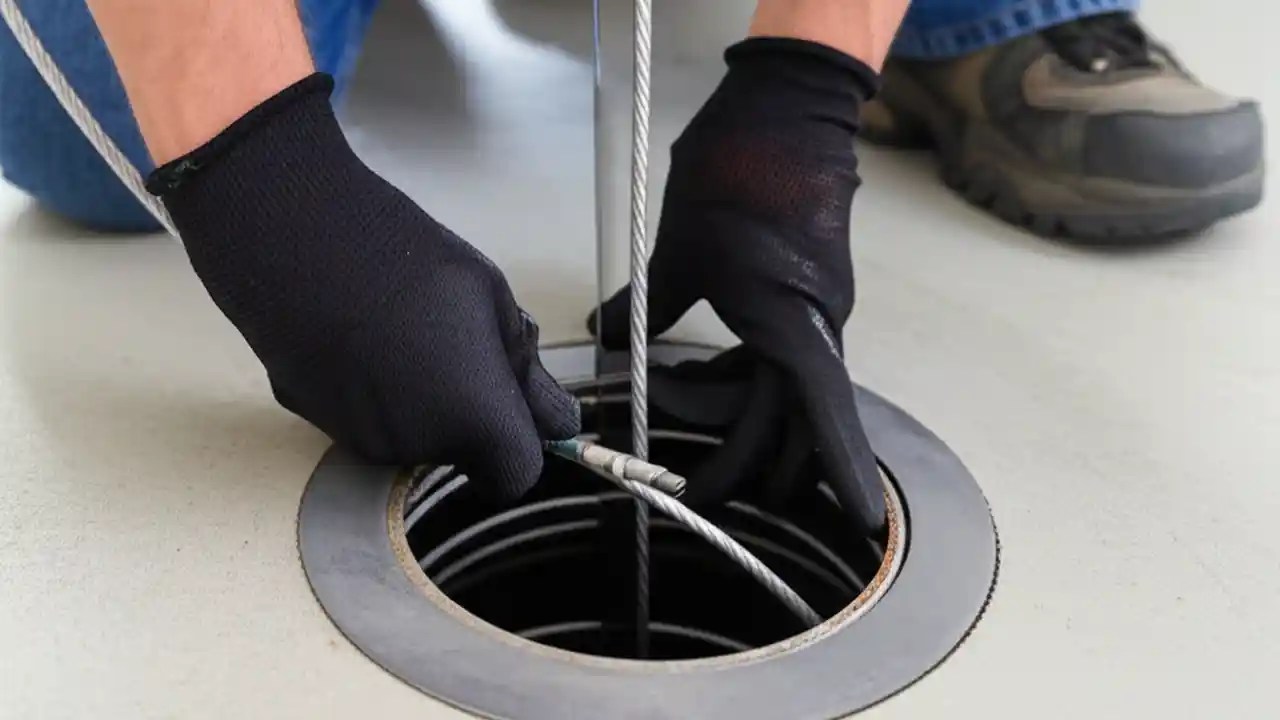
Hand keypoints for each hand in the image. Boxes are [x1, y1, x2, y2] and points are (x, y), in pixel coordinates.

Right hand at [149, 75, 578, 500]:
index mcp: (475, 420)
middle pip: (463, 451)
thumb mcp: (494, 303)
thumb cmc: (406, 260)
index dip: (523, 444)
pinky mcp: (317, 420)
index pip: (517, 475)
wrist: (294, 236)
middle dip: (471, 411)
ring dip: (423, 398)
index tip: (520, 408)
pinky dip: (374, 389)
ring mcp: (362, 438)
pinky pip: (367, 416)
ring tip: (406, 327)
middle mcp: (418, 447)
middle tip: (461, 340)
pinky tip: (362, 334)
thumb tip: (555, 419)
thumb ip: (526, 375)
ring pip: (415, 435)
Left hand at [590, 39, 884, 536]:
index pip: (824, 415)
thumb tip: (608, 335)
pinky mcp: (801, 298)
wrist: (784, 111)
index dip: (843, 470)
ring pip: (775, 392)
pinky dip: (734, 377)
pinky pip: (773, 361)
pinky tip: (693, 368)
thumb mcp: (680, 250)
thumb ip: (646, 306)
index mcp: (790, 325)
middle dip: (739, 460)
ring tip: (661, 402)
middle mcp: (813, 330)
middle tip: (684, 488)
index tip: (863, 525)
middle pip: (785, 420)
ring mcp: (811, 314)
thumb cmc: (739, 174)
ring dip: (726, 412)